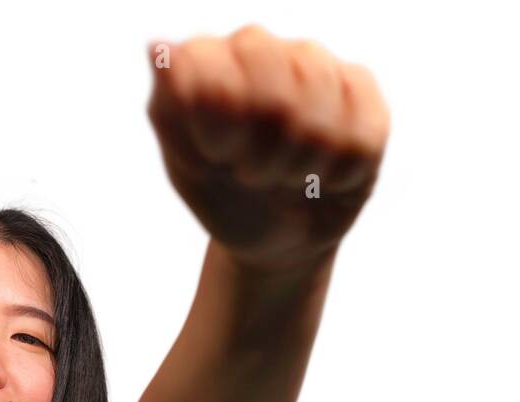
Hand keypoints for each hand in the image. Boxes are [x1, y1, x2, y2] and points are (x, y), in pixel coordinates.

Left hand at [146, 25, 389, 271]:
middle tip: (252, 174)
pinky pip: (361, 136)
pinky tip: (322, 175)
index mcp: (207, 59)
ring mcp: (314, 63)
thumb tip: (158, 49)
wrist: (273, 236)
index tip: (215, 157)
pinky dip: (337, 174)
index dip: (221, 130)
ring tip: (285, 176)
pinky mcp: (361, 91)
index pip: (217, 76)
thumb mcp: (184, 164)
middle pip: (275, 96)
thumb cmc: (222, 195)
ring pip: (320, 117)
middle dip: (263, 155)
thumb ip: (171, 107)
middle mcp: (260, 47)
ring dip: (298, 167)